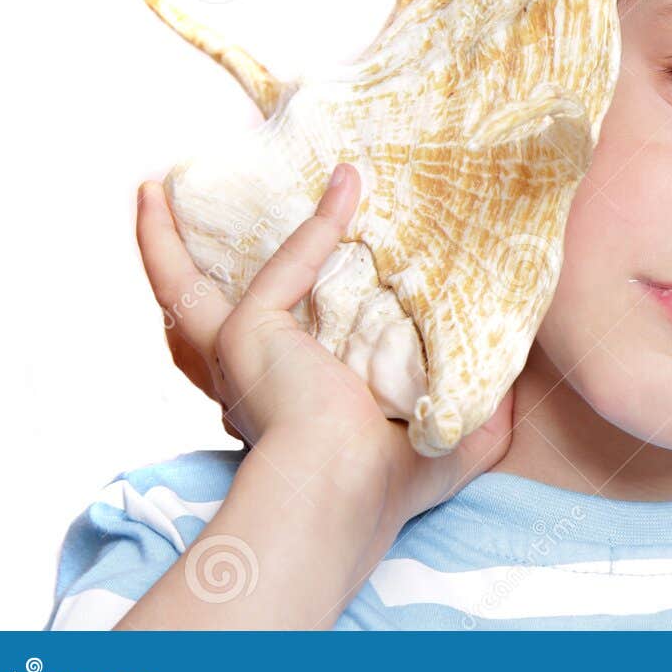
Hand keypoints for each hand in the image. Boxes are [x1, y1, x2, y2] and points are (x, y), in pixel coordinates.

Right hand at [135, 162, 514, 526]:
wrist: (343, 489)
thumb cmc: (388, 483)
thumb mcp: (452, 444)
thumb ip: (481, 405)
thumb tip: (519, 373)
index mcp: (282, 403)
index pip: (261, 350)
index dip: (265, 312)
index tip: (290, 283)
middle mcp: (247, 380)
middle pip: (188, 315)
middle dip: (168, 264)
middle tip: (162, 215)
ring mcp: (240, 356)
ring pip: (180, 288)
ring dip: (161, 238)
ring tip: (152, 189)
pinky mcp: (249, 332)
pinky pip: (286, 263)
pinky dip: (318, 221)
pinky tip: (347, 182)